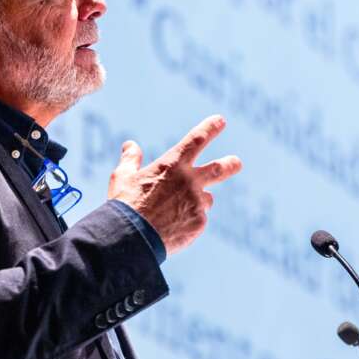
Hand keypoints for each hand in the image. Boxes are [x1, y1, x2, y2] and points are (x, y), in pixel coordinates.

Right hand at [108, 115, 241, 254]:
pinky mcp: (199, 223)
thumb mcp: (122, 177)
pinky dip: (189, 221)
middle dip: (231, 164)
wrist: (130, 237)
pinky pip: (199, 219)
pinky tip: (173, 228)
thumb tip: (130, 145)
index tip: (220, 121)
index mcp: (172, 165)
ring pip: (206, 199)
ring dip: (198, 201)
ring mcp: (196, 202)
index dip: (210, 128)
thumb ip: (130, 159)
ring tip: (175, 212)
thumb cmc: (124, 205)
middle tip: (237, 162)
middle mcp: (190, 181)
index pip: (196, 139)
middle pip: (219, 169)